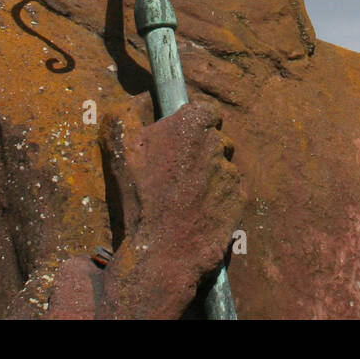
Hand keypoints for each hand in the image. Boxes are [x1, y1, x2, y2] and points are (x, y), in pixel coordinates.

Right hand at [102, 98, 241, 274]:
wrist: (162, 253)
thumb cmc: (140, 199)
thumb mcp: (120, 153)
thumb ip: (123, 119)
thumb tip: (126, 105)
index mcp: (193, 125)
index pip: (206, 110)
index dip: (195, 122)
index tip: (183, 135)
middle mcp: (218, 144)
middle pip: (217, 139)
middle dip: (202, 149)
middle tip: (180, 169)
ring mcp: (231, 174)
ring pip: (224, 167)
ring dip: (211, 175)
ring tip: (186, 196)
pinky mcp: (239, 201)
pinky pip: (231, 193)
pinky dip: (219, 199)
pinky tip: (198, 212)